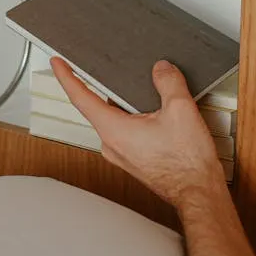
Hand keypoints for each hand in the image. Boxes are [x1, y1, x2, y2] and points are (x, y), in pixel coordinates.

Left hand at [50, 58, 223, 208]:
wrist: (198, 192)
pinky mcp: (131, 159)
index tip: (57, 63)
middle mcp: (111, 144)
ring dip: (124, 103)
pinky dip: (132, 117)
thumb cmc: (187, 163)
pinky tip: (152, 112)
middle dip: (104, 86)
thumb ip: (168, 82)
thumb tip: (161, 69)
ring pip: (114, 119)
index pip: (80, 97)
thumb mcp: (181, 110)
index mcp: (113, 130)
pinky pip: (124, 131)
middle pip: (98, 106)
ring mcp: (120, 154)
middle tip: (107, 67)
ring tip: (142, 90)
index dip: (66, 76)